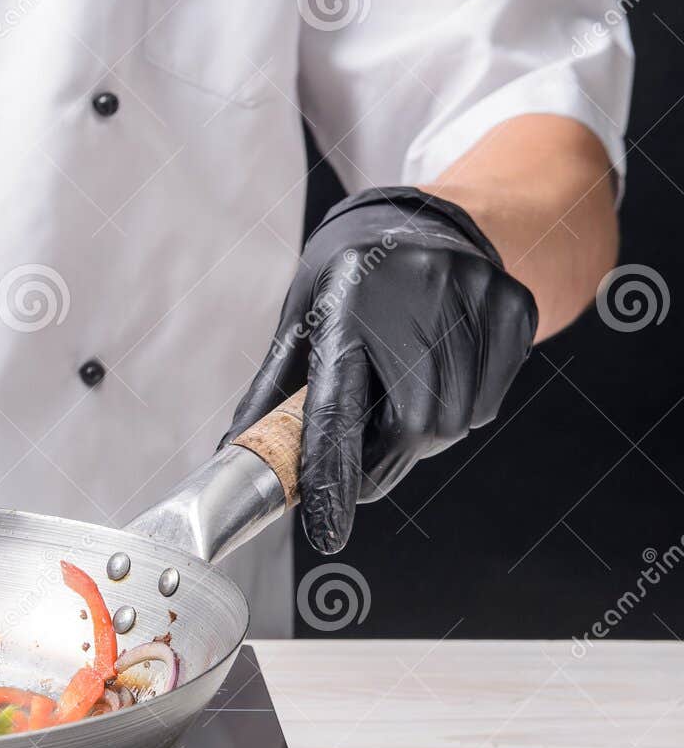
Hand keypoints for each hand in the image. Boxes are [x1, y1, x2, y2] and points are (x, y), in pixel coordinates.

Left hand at [223, 187, 536, 554]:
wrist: (424, 221)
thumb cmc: (350, 280)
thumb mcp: (303, 321)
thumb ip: (275, 391)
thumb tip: (234, 452)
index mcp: (346, 304)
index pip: (337, 409)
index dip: (332, 474)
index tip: (326, 527)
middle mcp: (414, 293)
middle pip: (413, 427)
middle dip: (388, 456)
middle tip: (371, 448)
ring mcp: (473, 296)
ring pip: (457, 422)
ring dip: (426, 436)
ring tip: (404, 394)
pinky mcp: (514, 307)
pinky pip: (491, 401)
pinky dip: (464, 408)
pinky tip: (443, 370)